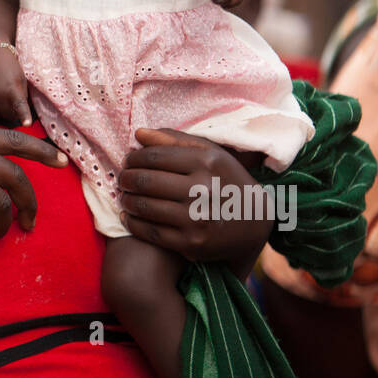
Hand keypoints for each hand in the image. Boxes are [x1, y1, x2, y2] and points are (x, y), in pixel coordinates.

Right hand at [0, 48, 31, 125]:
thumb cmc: (10, 65)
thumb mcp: (21, 79)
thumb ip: (23, 96)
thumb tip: (22, 113)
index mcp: (11, 89)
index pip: (20, 106)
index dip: (24, 116)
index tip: (27, 124)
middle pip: (8, 115)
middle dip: (14, 114)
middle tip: (18, 107)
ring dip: (4, 110)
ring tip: (6, 96)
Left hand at [117, 127, 273, 273]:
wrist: (254, 222)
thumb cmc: (226, 180)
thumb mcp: (210, 153)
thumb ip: (174, 140)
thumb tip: (138, 134)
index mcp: (206, 162)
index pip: (155, 156)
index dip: (135, 157)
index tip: (129, 160)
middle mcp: (202, 189)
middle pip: (146, 180)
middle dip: (127, 178)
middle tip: (123, 178)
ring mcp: (196, 219)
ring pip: (145, 206)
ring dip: (127, 200)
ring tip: (125, 195)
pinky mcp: (191, 243)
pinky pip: (150, 232)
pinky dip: (133, 223)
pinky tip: (129, 216)